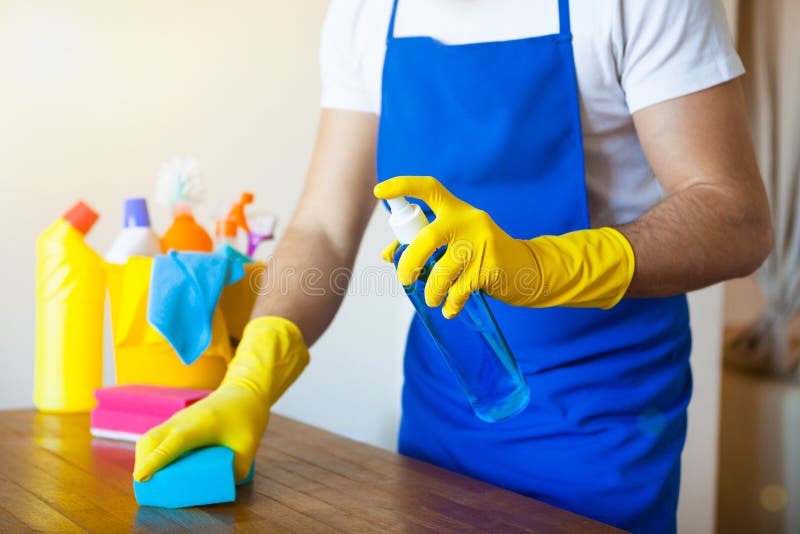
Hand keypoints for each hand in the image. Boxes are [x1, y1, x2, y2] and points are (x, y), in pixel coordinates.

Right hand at [133, 317, 309, 482]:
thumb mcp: (247, 445)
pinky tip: (157, 464)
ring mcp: (178, 419)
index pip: (169, 445)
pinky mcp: (179, 421)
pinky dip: (151, 449)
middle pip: (150, 440)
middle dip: (142, 462)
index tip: (140, 477)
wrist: (244, 392)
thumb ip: (237, 469)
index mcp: (197, 426)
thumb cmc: (246, 417)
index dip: (154, 462)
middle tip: (144, 485)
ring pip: (151, 436)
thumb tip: (222, 485)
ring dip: (144, 455)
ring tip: (148, 478)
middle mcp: (182, 421)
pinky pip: (157, 435)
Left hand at [374, 176, 634, 317]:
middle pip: (428, 239)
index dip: (403, 186)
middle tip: (403, 278)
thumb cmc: (480, 253)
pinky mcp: (489, 268)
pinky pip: (459, 290)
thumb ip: (424, 242)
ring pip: (442, 271)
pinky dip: (451, 303)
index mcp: (457, 209)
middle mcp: (469, 221)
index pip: (429, 188)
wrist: (527, 268)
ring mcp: (481, 244)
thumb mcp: (456, 240)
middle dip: (409, 262)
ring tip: (433, 299)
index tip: (380, 192)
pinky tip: (450, 308)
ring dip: (432, 291)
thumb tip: (388, 255)